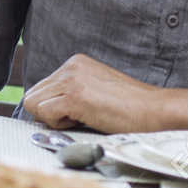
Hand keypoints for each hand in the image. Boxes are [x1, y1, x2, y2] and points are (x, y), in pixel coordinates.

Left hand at [21, 54, 164, 132]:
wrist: (155, 110)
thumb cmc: (130, 107)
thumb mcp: (95, 89)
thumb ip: (71, 91)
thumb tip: (44, 108)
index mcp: (75, 63)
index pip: (41, 88)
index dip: (54, 107)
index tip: (77, 112)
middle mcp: (69, 66)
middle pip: (32, 96)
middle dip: (50, 113)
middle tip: (78, 117)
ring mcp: (70, 79)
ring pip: (33, 105)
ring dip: (54, 119)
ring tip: (83, 117)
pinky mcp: (73, 96)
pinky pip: (45, 114)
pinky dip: (60, 124)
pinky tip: (84, 119)